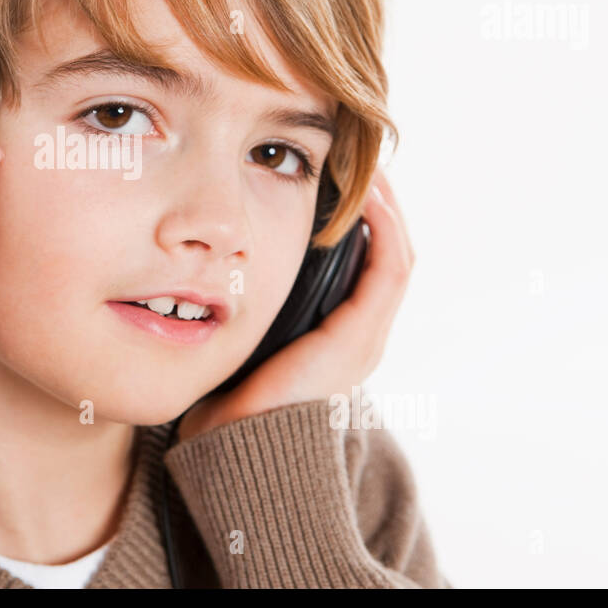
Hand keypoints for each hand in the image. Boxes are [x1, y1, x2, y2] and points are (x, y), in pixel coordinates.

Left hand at [177, 166, 414, 441]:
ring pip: (397, 254)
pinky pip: (389, 268)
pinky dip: (384, 227)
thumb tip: (211, 267)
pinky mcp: (357, 339)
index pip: (368, 263)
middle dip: (378, 201)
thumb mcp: (240, 344)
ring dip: (386, 206)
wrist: (236, 451)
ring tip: (370, 163)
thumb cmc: (228, 405)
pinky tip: (371, 194)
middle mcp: (361, 338)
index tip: (339, 172)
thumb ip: (244, 309)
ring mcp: (365, 339)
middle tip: (360, 155)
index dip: (362, 216)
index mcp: (338, 338)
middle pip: (389, 252)